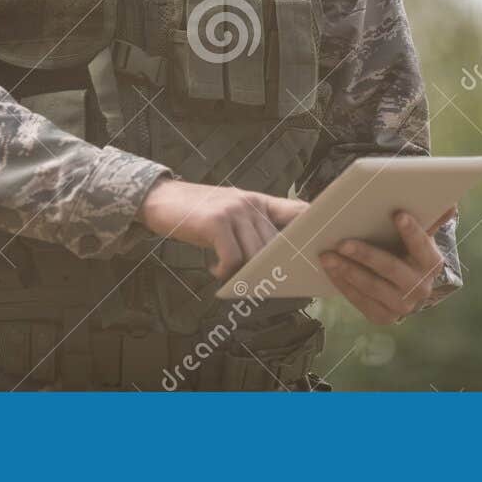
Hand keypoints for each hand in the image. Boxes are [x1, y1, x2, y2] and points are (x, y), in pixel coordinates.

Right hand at [135, 177, 308, 280]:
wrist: (161, 199)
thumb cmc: (199, 213)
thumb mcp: (232, 213)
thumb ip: (254, 227)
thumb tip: (276, 258)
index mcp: (259, 201)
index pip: (298, 211)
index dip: (313, 228)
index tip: (321, 248)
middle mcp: (250, 203)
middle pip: (275, 245)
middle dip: (269, 268)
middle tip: (257, 282)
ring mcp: (234, 211)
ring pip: (256, 255)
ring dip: (244, 272)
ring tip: (228, 274)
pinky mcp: (216, 223)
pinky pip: (233, 259)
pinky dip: (224, 272)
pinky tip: (214, 270)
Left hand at [318, 206, 456, 324]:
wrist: (401, 288)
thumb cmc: (406, 251)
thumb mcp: (419, 236)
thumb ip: (431, 220)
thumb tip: (451, 204)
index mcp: (432, 264)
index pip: (422, 246)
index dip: (411, 231)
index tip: (397, 214)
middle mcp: (421, 289)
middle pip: (391, 269)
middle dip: (366, 255)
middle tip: (343, 242)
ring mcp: (401, 306)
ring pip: (371, 287)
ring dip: (347, 270)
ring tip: (327, 255)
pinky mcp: (382, 317)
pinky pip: (358, 300)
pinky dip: (342, 283)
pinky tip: (329, 269)